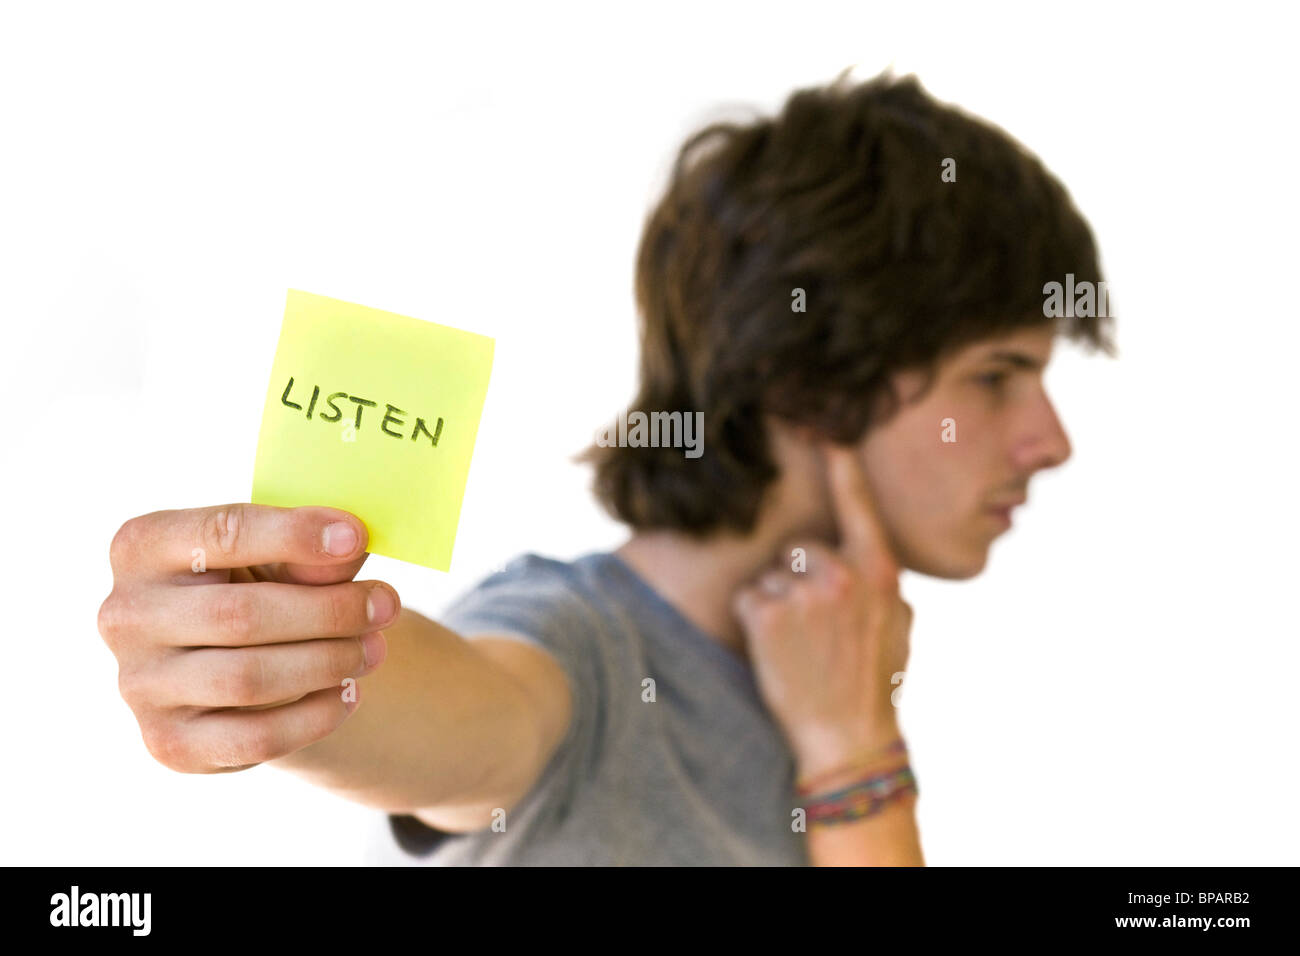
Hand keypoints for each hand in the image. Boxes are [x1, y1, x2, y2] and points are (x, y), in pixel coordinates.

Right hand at [97, 504, 399, 772]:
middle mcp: (125, 614)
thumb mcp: (279, 554)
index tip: (356, 538)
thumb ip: (308, 550)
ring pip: (248, 679)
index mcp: (143, 546)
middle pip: (240, 614)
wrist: (230, 659)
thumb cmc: (259, 584)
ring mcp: (139, 685)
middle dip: (329, 610)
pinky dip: (314, 716)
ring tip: (374, 649)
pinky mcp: (169, 742)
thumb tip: (348, 547)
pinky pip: (253, 738)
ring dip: (328, 662)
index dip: (294, 534)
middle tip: (387, 605)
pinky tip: (349, 694)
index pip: (221, 531)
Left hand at [733, 444, 912, 777]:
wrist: (847, 737)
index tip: (824, 423)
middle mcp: (842, 573)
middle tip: (816, 627)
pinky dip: (755, 621)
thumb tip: (874, 561)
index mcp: (879, 570)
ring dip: (777, 602)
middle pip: (800, 547)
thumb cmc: (875, 682)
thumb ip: (884, 583)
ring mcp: (803, 593)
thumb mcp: (901, 625)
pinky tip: (778, 650)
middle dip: (799, 578)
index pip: (856, 503)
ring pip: (773, 575)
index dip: (840, 461)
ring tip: (800, 643)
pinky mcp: (767, 614)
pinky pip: (750, 597)